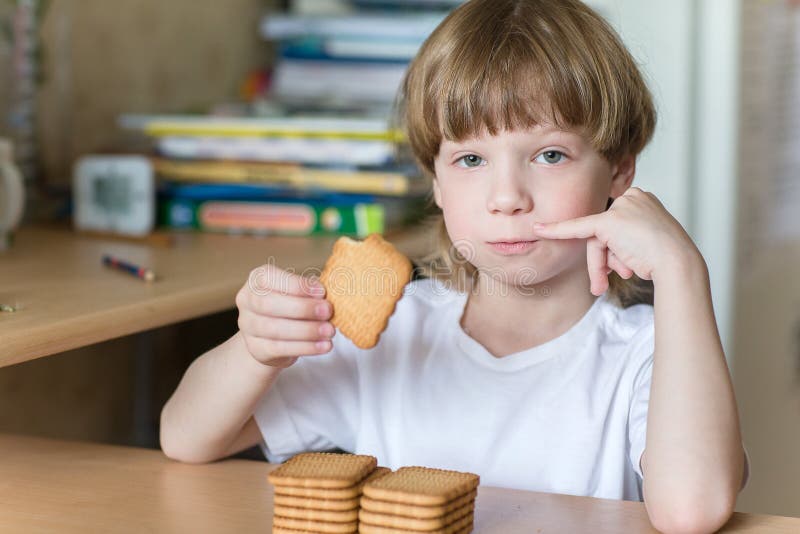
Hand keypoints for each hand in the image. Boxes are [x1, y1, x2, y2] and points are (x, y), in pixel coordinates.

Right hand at [235, 264, 334, 366]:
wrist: (273, 336)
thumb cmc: (291, 305)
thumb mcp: (298, 292)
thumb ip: (310, 290)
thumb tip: (333, 291)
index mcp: (257, 280)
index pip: (269, 278)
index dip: (296, 285)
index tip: (322, 291)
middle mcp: (247, 301)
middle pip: (269, 305)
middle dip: (302, 308)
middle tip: (328, 311)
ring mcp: (248, 326)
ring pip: (275, 330)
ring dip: (307, 331)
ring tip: (329, 331)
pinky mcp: (256, 349)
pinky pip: (280, 349)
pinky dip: (305, 348)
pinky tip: (324, 346)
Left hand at [532, 187, 702, 294]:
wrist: (677, 263)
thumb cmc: (664, 260)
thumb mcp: (643, 244)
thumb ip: (622, 241)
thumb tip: (607, 253)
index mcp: (642, 199)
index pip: (615, 226)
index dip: (615, 252)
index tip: (621, 266)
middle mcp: (632, 197)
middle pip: (604, 233)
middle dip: (606, 261)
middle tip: (604, 285)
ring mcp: (621, 207)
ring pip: (596, 240)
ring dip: (605, 264)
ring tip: (626, 274)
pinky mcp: (609, 220)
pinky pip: (578, 228)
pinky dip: (557, 231)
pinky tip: (539, 230)